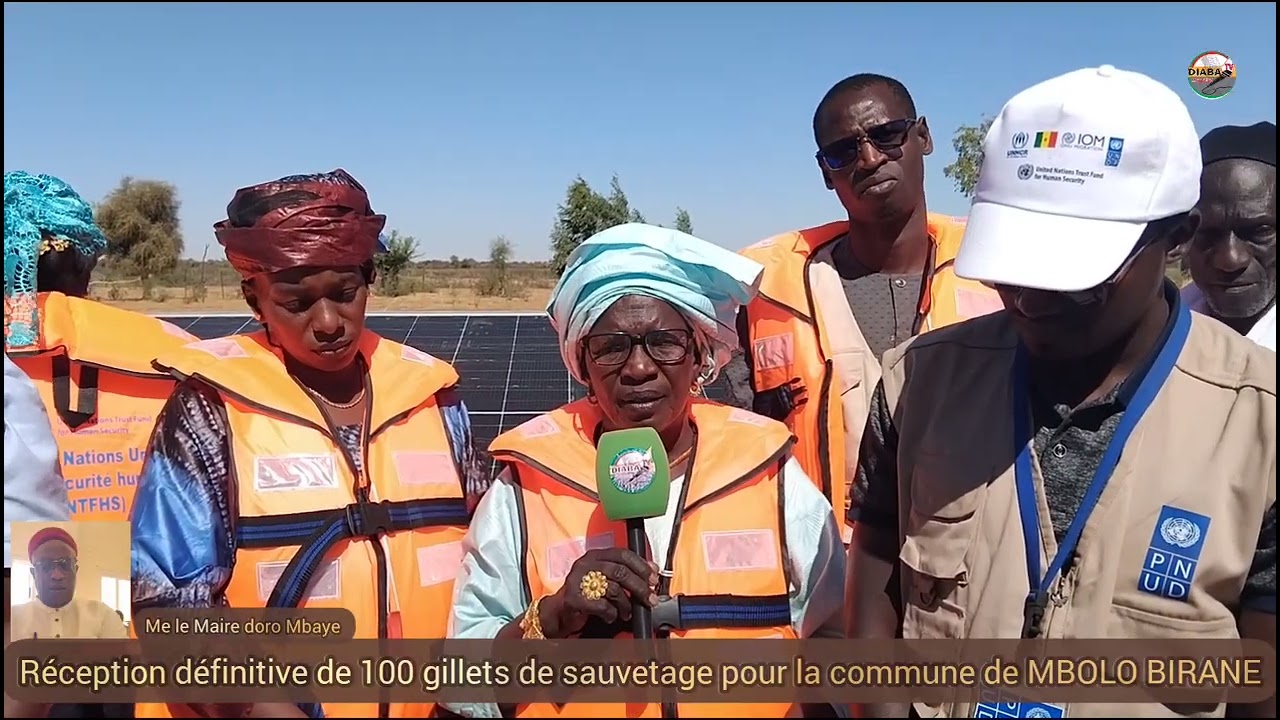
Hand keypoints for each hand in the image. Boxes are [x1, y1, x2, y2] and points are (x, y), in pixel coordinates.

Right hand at [540, 548, 658, 638]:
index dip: (641, 566)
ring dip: (626, 604)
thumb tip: (651, 571)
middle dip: (640, 587)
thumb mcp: (603, 577)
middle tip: (650, 599)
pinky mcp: (574, 598)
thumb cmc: (585, 594)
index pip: (623, 554)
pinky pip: (602, 605)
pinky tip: (611, 616)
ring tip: (627, 612)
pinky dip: (611, 613)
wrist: (558, 612)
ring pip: (614, 589)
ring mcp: (578, 580)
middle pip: (621, 571)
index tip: (653, 577)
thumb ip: (624, 572)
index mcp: (595, 555)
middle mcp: (586, 564)